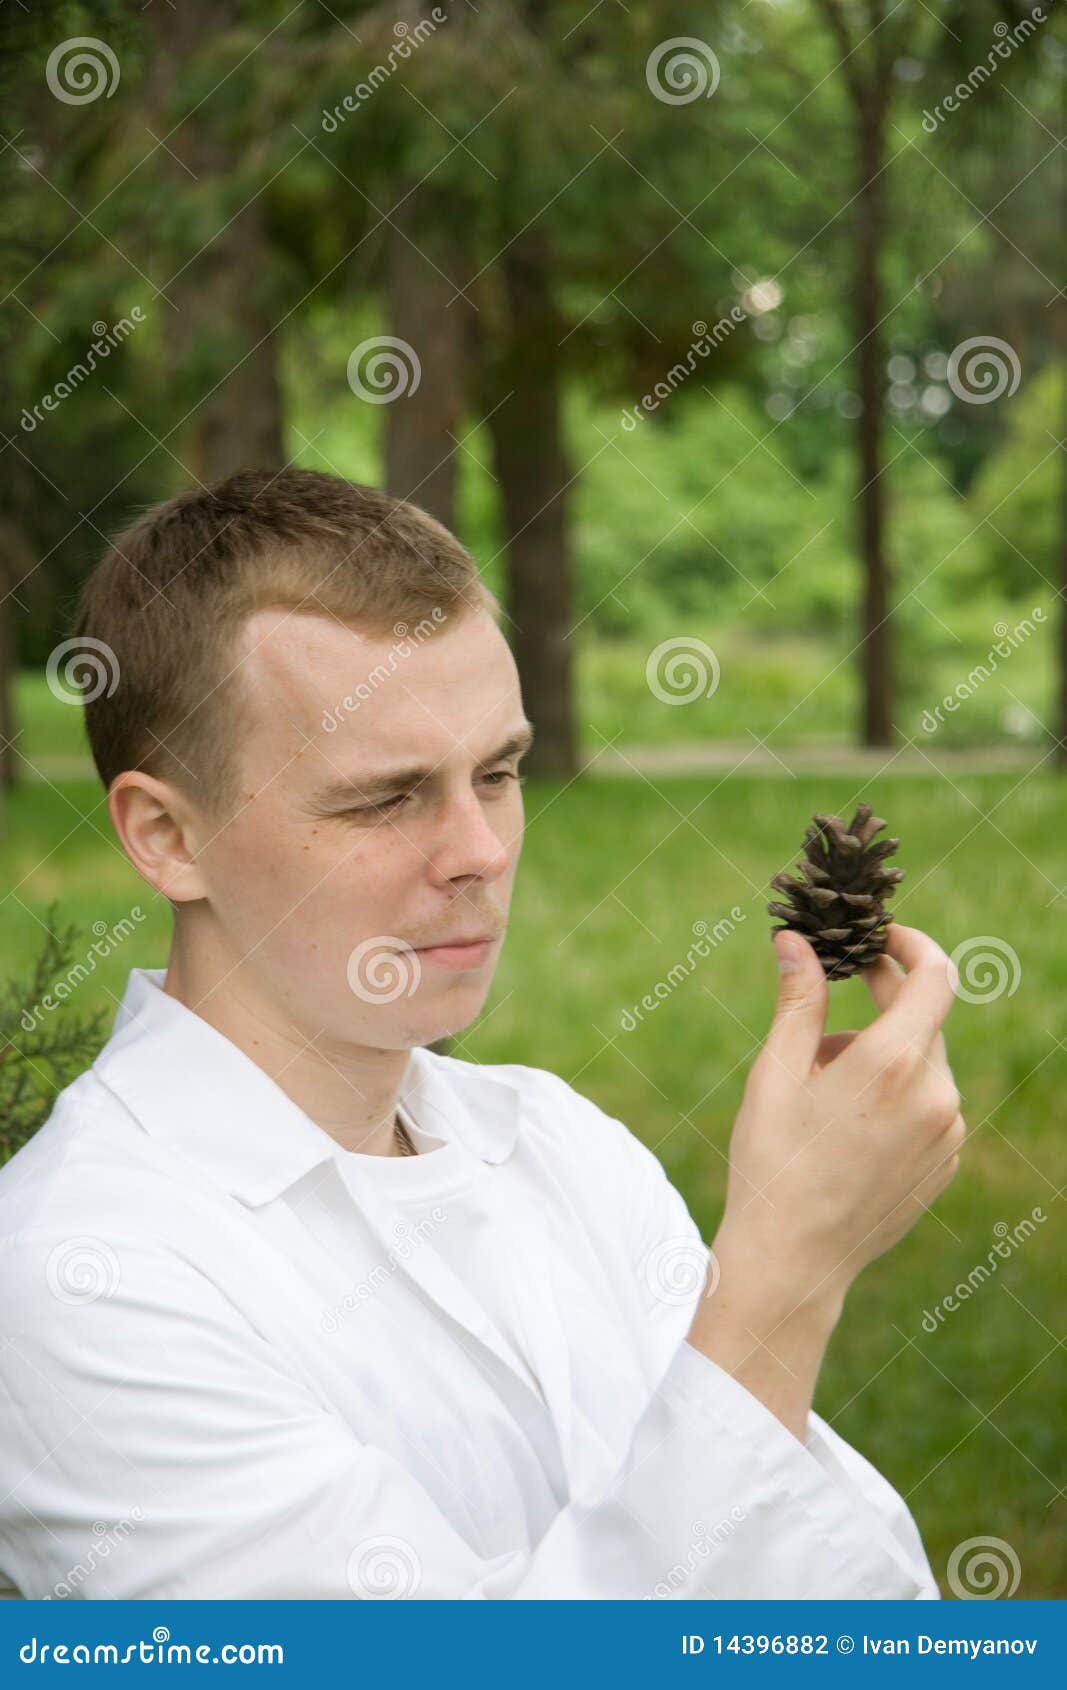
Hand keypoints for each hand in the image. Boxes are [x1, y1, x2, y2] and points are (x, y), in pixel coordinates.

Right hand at [714, 922, 965, 1314]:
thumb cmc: (774, 1162)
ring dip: (879, 1058)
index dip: (910, 945)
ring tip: (818, 1096)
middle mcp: (936, 1095)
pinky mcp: (945, 1165)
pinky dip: (894, 1099)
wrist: (793, 1261)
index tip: (879, 940)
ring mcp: (947, 1135)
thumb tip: (795, 941)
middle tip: (821, 1021)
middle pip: (921, 1021)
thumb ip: (797, 1000)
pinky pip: (927, 1108)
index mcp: (894, 1063)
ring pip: (920, 1066)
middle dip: (875, 1008)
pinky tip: (844, 1131)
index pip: (934, 976)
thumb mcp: (776, 1072)